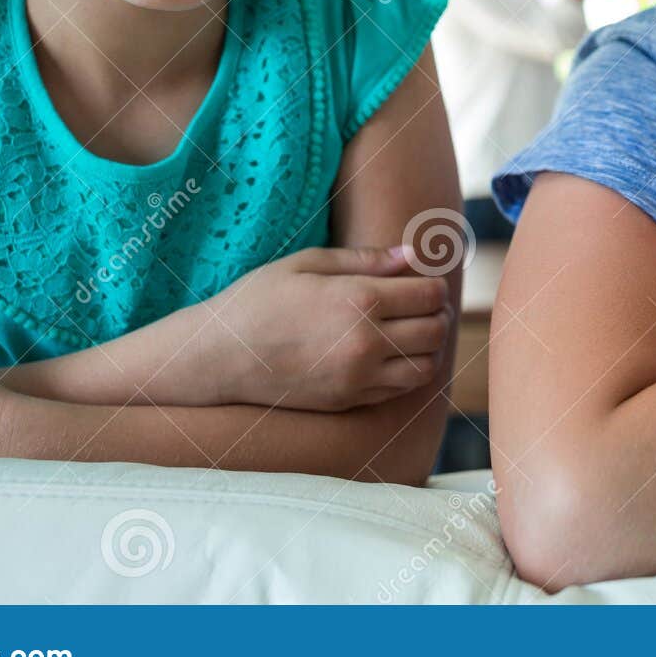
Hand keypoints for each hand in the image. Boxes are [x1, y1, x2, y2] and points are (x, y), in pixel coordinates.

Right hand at [192, 245, 452, 411]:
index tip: (421, 281)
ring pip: (426, 366)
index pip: (429, 295)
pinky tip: (389, 354)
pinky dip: (408, 371)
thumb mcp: (307, 263)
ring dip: (428, 347)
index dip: (433, 285)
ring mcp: (358, 378)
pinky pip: (401, 390)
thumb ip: (366, 259)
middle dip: (436, 314)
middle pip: (436, 330)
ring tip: (409, 331)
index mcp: (358, 300)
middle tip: (420, 304)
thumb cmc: (259, 300)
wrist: (218, 357)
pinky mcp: (349, 401)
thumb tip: (413, 255)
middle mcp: (365, 343)